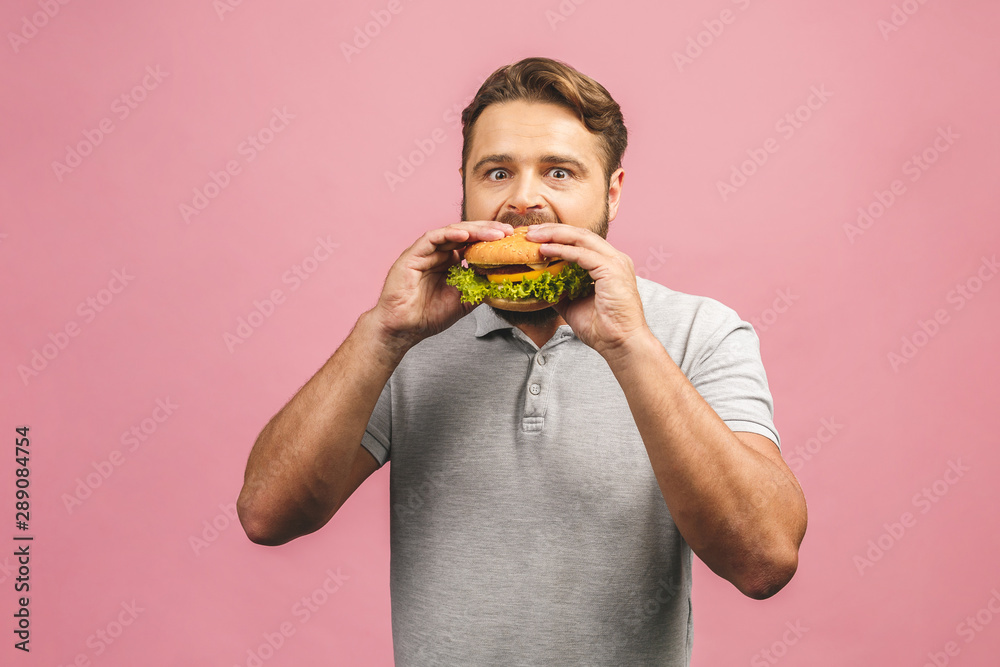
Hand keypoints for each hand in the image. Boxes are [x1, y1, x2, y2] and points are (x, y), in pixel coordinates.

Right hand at [371, 220, 513, 350]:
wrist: (403, 328)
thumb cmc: (427, 315)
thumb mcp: (463, 301)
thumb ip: (479, 288)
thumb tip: (502, 281)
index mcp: (449, 262)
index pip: (473, 244)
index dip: (491, 241)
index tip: (511, 241)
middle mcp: (438, 254)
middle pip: (465, 235)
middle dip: (488, 231)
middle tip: (508, 232)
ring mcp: (425, 253)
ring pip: (452, 233)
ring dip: (474, 231)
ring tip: (494, 234)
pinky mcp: (413, 255)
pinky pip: (433, 238)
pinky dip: (450, 235)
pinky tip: (466, 236)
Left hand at [525, 224, 649, 356]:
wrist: (620, 344)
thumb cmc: (602, 328)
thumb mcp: (573, 305)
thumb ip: (560, 291)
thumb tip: (540, 287)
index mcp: (609, 265)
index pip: (581, 241)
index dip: (557, 236)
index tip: (535, 238)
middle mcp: (615, 259)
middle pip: (580, 234)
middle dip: (553, 230)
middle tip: (530, 232)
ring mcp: (616, 262)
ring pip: (581, 238)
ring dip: (555, 235)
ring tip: (533, 236)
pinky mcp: (612, 270)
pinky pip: (582, 254)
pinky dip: (562, 250)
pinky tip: (545, 250)